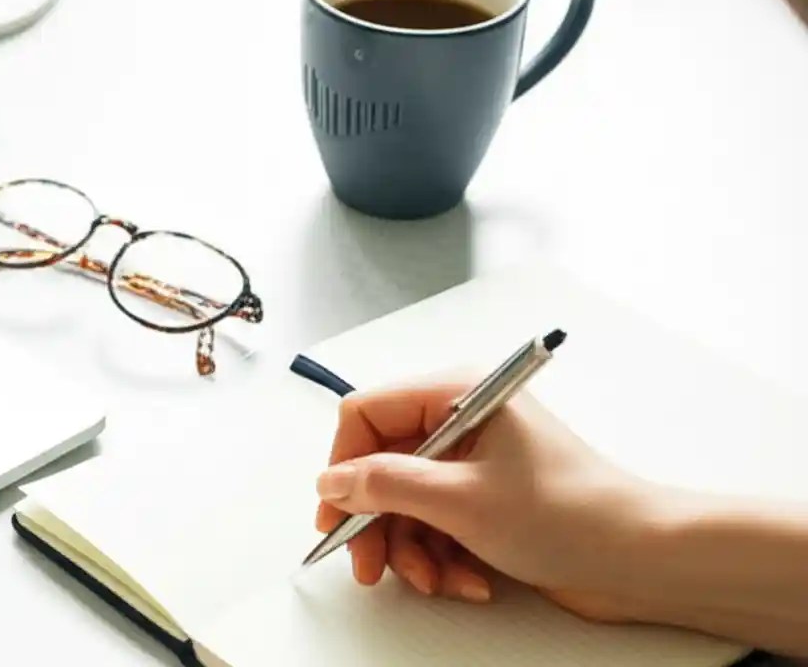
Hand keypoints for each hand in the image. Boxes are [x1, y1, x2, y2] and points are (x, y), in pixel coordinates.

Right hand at [314, 374, 658, 621]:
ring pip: (407, 504)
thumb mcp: (461, 500)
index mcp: (458, 395)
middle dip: (378, 523)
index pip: (367, 415)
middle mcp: (462, 422)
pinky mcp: (487, 501)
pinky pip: (437, 526)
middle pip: (383, 466)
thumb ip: (385, 486)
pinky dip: (443, 558)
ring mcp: (475, 463)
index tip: (334, 514)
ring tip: (436, 579)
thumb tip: (333, 481)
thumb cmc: (574, 513)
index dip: (343, 466)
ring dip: (413, 550)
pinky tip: (467, 580)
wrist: (642, 559)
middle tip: (370, 565)